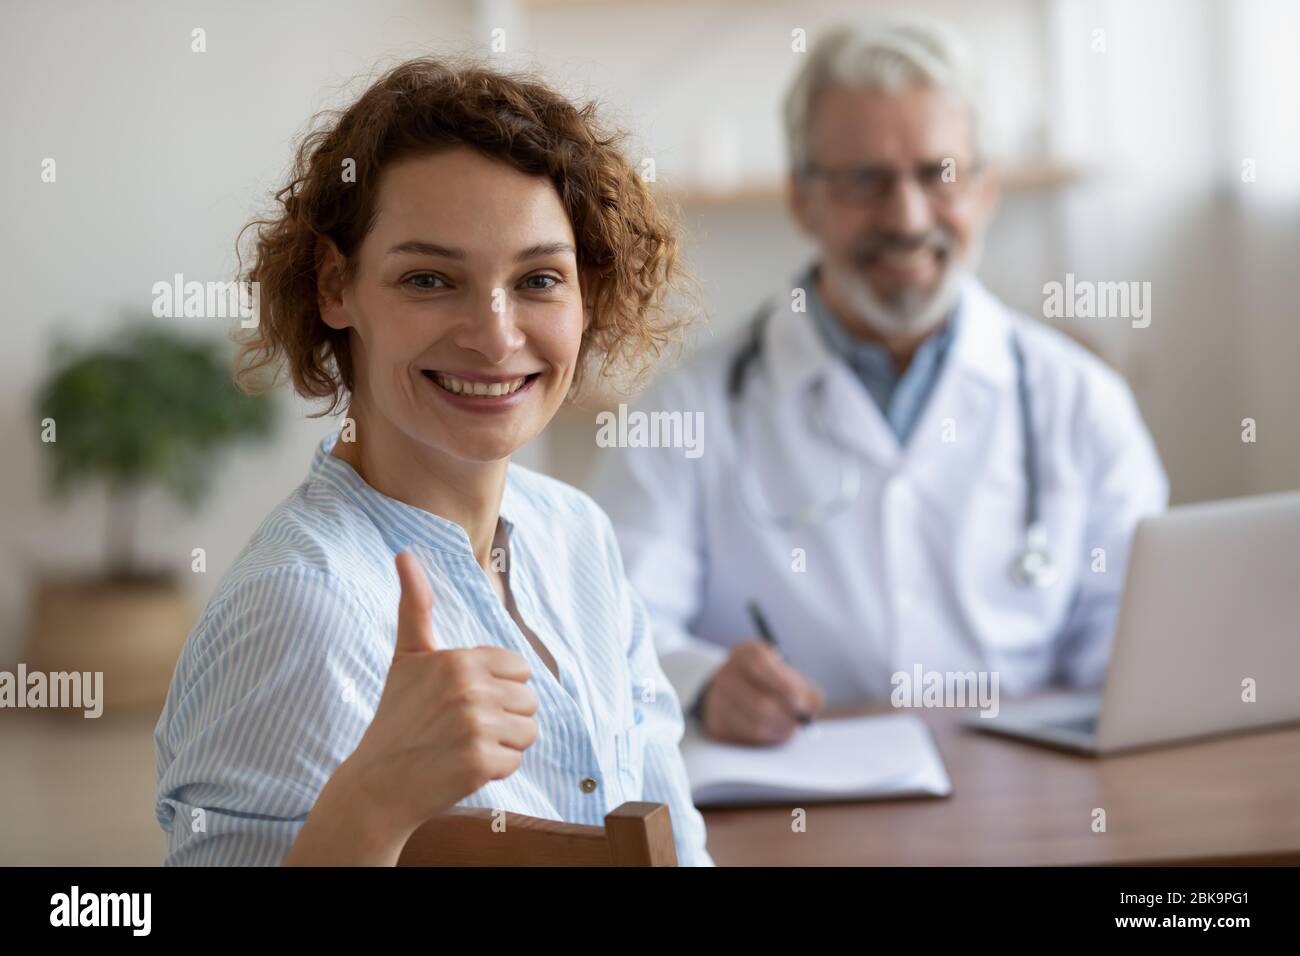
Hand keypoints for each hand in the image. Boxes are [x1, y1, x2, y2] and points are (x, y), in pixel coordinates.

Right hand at [347, 551, 538, 838]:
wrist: (377, 784)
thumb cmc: (397, 717)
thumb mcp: (407, 657)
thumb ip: (414, 605)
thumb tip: (405, 553)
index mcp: (460, 660)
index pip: (519, 669)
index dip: (497, 687)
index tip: (464, 700)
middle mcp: (470, 689)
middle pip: (529, 700)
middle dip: (504, 716)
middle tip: (463, 726)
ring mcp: (476, 727)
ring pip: (528, 731)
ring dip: (504, 743)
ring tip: (466, 745)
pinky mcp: (480, 763)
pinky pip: (516, 761)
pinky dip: (496, 769)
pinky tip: (464, 766)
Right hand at [699, 639, 824, 744]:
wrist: (741, 694)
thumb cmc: (774, 683)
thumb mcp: (792, 678)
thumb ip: (807, 691)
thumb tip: (809, 707)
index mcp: (744, 653)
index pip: (759, 663)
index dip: (782, 684)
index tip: (799, 702)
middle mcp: (726, 674)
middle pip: (759, 702)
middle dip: (785, 716)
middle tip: (799, 721)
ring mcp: (718, 700)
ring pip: (755, 725)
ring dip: (779, 729)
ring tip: (788, 724)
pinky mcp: (718, 725)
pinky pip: (747, 739)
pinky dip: (766, 738)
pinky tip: (772, 729)